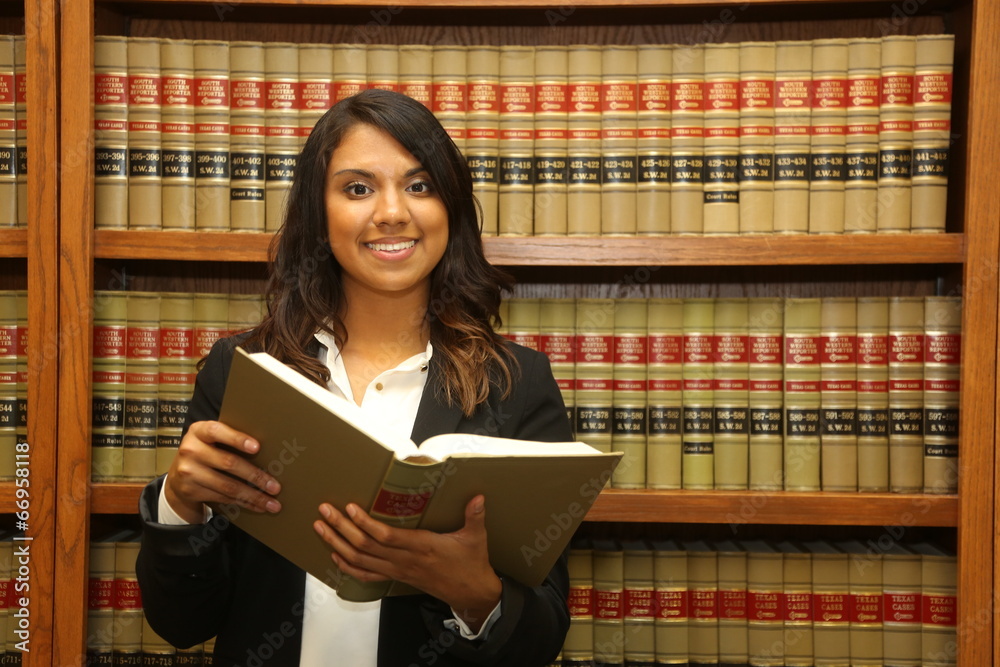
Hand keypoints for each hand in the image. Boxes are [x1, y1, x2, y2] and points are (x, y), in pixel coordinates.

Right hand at [164, 420, 281, 523]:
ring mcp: (189, 472)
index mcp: (199, 431)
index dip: (237, 439)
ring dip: (253, 496)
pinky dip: (243, 503)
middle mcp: (191, 450)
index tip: (257, 447)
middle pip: (229, 463)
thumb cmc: (204, 451)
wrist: (177, 476)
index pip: (217, 432)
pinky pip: (223, 498)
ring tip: (272, 503)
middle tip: (275, 486)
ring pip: (228, 486)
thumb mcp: (210, 439)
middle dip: (256, 476)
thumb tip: (267, 448)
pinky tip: (257, 506)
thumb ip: (229, 438)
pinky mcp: (191, 490)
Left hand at [313, 495, 502, 631]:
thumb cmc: (471, 563)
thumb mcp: (476, 538)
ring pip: (361, 560)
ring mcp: (399, 571)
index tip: (350, 508)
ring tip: (321, 527)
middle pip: (366, 546)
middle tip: (325, 512)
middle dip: (342, 528)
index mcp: (423, 547)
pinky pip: (367, 575)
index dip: (365, 524)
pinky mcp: (398, 577)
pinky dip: (348, 566)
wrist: (471, 593)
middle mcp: (405, 560)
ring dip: (338, 544)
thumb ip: (475, 516)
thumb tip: (479, 497)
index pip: (386, 536)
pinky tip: (335, 554)